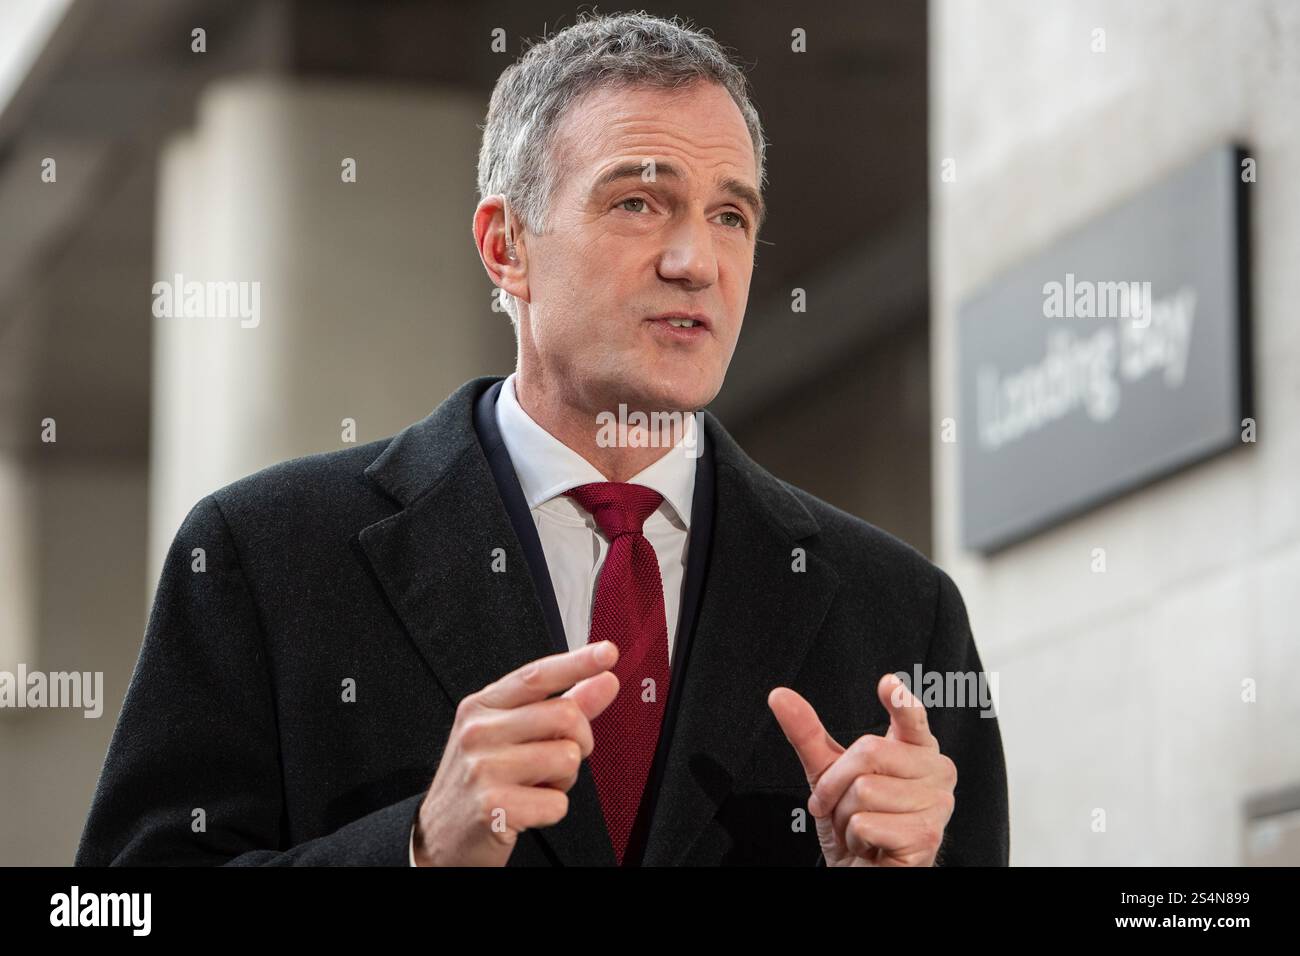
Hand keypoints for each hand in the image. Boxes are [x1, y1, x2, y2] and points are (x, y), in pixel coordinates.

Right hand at [413, 641, 619, 865]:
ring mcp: (483, 768)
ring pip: (567, 759)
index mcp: (483, 706)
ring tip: (535, 785)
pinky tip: (527, 808)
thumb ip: (562, 705)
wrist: (441, 835)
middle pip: (565, 716)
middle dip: (578, 742)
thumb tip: (604, 680)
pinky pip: (558, 803)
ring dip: (564, 780)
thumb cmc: (482, 781)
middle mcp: (479, 731)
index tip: (607, 653)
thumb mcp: (513, 735)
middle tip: (557, 760)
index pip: (537, 675)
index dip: (577, 662)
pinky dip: (552, 811)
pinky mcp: (493, 806)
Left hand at [767, 673, 956, 865]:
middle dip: (836, 784)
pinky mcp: (926, 835)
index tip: (887, 684)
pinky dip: (855, 837)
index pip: (912, 718)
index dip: (900, 701)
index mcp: (916, 749)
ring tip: (861, 827)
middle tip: (841, 806)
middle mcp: (936, 771)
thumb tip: (780, 696)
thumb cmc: (856, 820)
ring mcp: (937, 804)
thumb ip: (808, 733)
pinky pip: (867, 823)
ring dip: (846, 816)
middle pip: (868, 752)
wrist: (865, 869)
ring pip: (864, 791)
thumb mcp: (827, 772)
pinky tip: (871, 844)